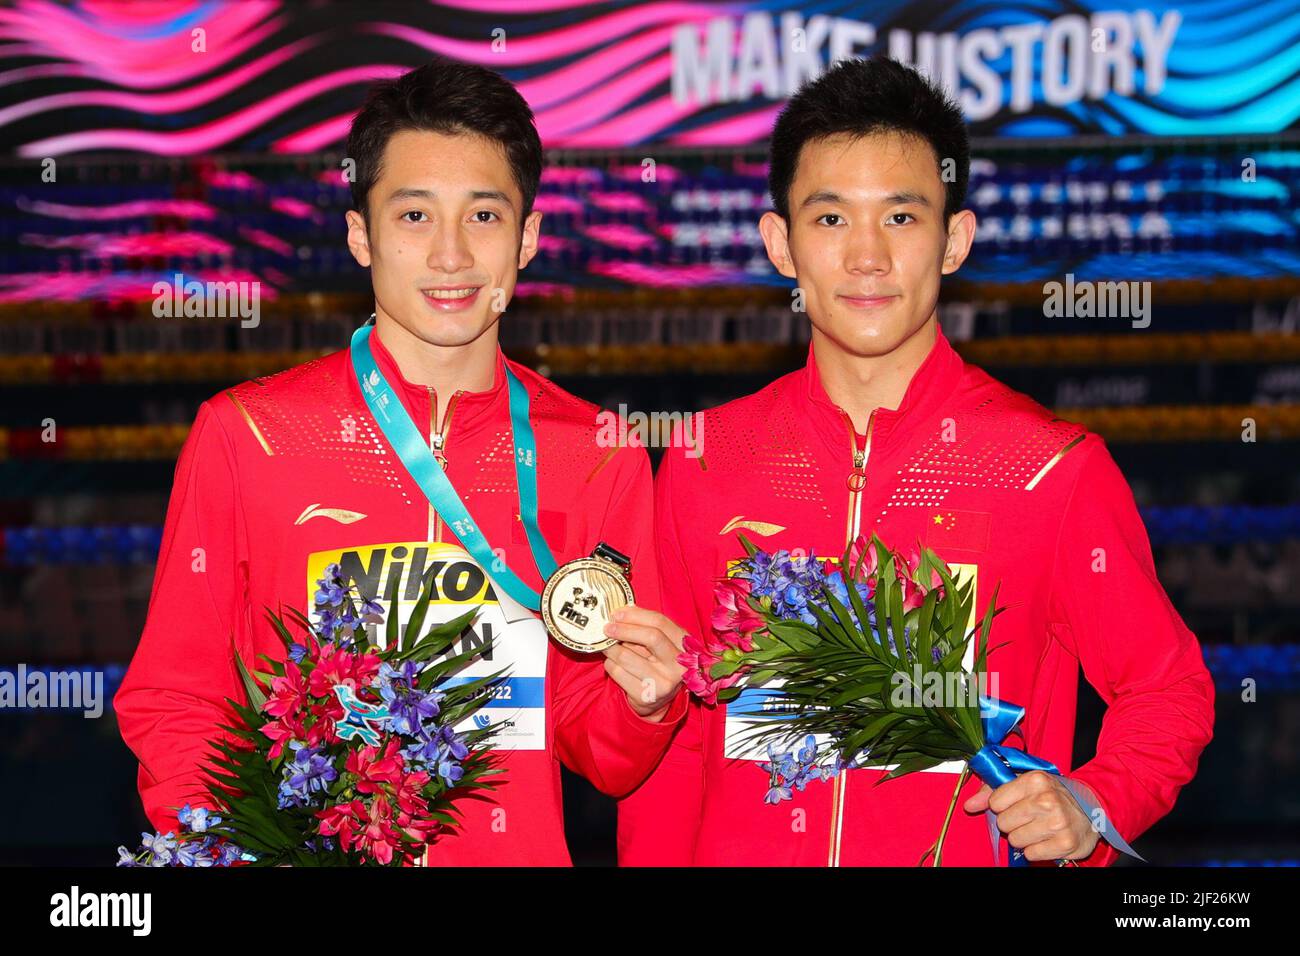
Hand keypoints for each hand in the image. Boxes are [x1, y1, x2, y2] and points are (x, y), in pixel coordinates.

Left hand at [601, 605, 686, 721]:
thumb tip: (621, 612)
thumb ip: (645, 627)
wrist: (657, 701)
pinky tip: (614, 664)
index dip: (636, 615)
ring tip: (608, 647)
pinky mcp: (647, 696)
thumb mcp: (659, 644)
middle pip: (651, 637)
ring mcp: (664, 682)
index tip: (617, 613)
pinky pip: (617, 672)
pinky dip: (610, 664)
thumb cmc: (657, 665)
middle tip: (608, 628)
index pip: (660, 622)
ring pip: (627, 656)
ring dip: (611, 649)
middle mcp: (679, 664)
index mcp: (684, 645)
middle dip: (624, 629)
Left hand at [963, 770, 1100, 862]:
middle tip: (1028, 818)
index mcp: (1035, 780)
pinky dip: (1036, 850)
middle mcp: (1047, 800)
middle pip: (1004, 822)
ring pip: (1015, 840)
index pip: (995, 802)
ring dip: (1023, 837)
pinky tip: (1046, 839)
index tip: (1015, 804)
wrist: (1092, 811)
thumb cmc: (1053, 795)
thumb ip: (992, 791)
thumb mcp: (1025, 784)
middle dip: (1012, 823)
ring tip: (1038, 828)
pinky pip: (1031, 854)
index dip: (1002, 806)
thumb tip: (969, 805)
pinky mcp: (1065, 843)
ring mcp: (1057, 822)